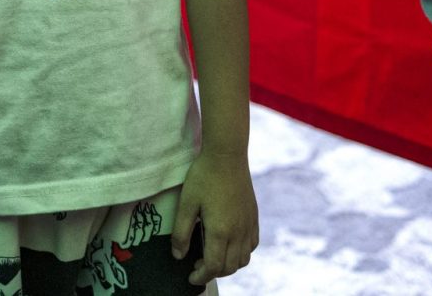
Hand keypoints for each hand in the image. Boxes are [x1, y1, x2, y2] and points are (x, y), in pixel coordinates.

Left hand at [173, 148, 257, 284]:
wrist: (227, 154)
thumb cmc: (204, 176)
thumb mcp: (186, 203)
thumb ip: (181, 232)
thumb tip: (178, 255)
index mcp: (221, 231)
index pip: (214, 266)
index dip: (201, 276)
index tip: (191, 276)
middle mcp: (238, 232)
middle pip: (230, 267)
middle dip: (213, 272)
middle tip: (197, 266)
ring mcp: (248, 224)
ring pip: (244, 259)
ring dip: (229, 265)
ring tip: (213, 256)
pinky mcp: (253, 216)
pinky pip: (252, 244)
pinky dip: (242, 252)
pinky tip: (230, 244)